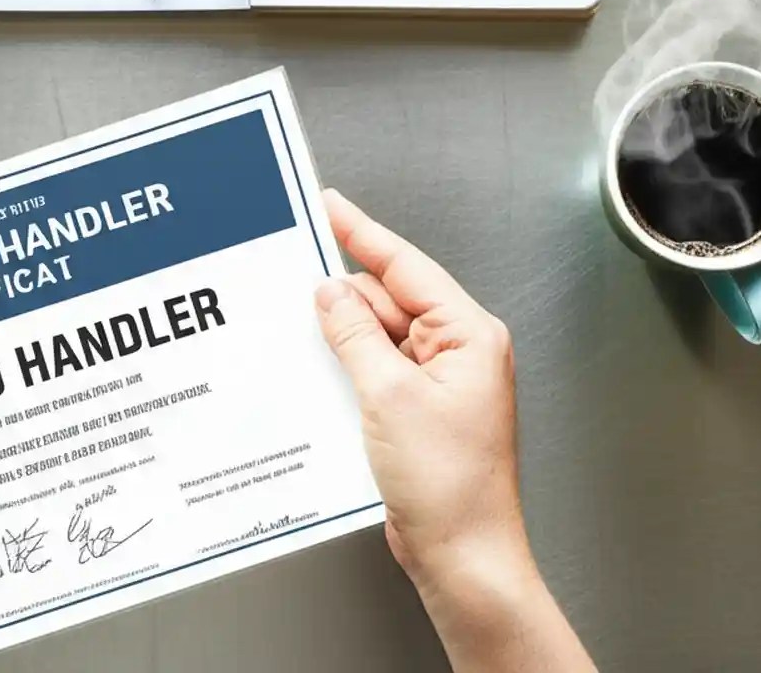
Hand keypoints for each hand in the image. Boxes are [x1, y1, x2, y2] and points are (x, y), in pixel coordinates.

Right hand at [315, 190, 594, 671]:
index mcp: (468, 335)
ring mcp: (438, 384)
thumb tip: (331, 293)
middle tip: (291, 274)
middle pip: (389, 301)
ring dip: (341, 335)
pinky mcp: (417, 412)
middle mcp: (458, 353)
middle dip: (341, 293)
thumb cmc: (451, 486)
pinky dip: (347, 367)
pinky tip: (318, 367)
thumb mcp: (388, 396)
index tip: (330, 206)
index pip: (405, 267)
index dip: (362, 234)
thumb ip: (355, 336)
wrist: (462, 555)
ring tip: (298, 326)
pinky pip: (375, 372)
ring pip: (378, 338)